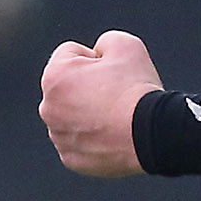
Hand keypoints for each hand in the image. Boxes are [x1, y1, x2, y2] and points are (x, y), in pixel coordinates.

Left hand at [38, 29, 159, 176]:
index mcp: (54, 77)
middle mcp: (48, 108)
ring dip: (88, 113)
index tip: (115, 72)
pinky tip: (113, 136)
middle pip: (68, 87)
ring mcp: (58, 137)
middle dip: (87, 86)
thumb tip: (98, 54)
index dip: (97, 58)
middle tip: (116, 94)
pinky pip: (79, 142)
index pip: (71, 54)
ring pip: (72, 116)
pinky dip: (93, 138)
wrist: (152, 133)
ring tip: (116, 117)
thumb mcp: (125, 45)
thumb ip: (104, 42)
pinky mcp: (71, 158)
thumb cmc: (137, 87)